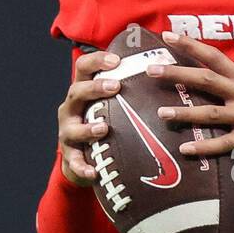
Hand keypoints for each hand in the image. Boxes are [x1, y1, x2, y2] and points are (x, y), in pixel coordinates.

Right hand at [57, 50, 121, 184]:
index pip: (84, 68)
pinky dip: (83, 167)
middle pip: (76, 92)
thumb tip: (165, 67)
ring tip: (104, 128)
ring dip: (88, 128)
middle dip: (95, 88)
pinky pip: (75, 162)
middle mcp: (71, 109)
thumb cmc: (106, 123)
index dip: (97, 61)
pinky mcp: (70, 157)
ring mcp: (68, 132)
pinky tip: (94, 173)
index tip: (116, 60)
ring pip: (73, 128)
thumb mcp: (113, 104)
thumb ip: (131, 89)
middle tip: (116, 86)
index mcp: (83, 91)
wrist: (83, 158)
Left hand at [149, 32, 233, 157]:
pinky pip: (224, 143)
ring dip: (183, 113)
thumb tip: (215, 90)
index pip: (215, 57)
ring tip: (160, 114)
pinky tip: (186, 150)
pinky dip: (204, 147)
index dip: (191, 45)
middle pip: (205, 79)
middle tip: (150, 69)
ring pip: (210, 113)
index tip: (168, 35)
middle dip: (176, 73)